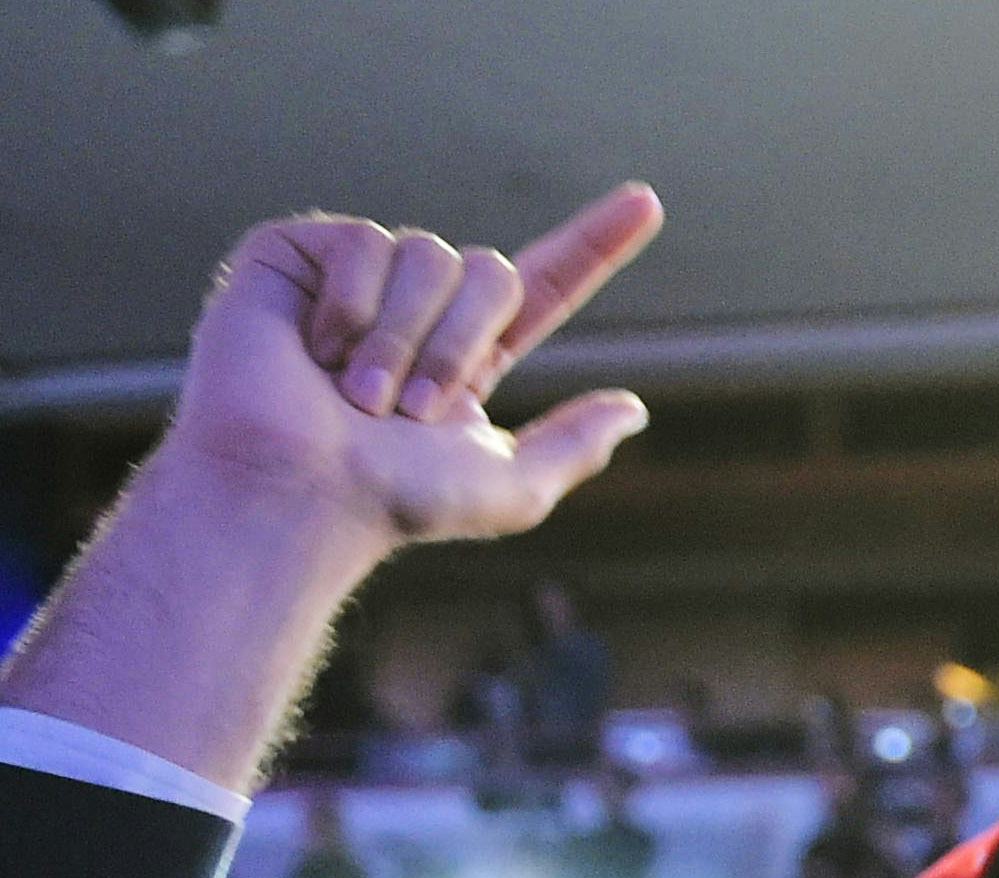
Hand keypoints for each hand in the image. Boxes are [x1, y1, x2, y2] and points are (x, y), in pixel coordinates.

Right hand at [166, 185, 663, 551]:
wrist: (300, 489)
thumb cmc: (392, 500)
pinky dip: (349, 305)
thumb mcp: (509, 487)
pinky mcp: (298, 252)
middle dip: (462, 345)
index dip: (595, 244)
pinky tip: (313, 348)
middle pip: (491, 271)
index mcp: (471, 351)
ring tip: (354, 393)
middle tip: (410, 410)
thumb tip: (633, 408)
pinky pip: (363, 242)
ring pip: (431, 254)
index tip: (647, 202)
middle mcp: (419, 307)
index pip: (546, 286)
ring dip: (403, 339)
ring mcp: (358, 275)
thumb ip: (573, 446)